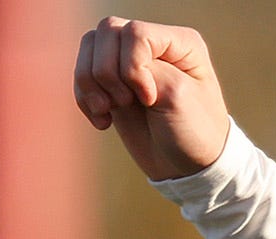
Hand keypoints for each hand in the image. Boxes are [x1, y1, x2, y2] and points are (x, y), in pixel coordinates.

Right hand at [72, 17, 230, 180]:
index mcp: (180, 43)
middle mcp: (155, 45)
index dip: (132, 67)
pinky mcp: (113, 81)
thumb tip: (111, 58)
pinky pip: (81, 72)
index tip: (149, 99)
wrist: (188, 168)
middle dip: (107, 73)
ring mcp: (130, 60)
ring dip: (91, 84)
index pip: (136, 34)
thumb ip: (146, 68)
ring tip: (109, 111)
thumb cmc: (194, 133)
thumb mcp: (177, 97)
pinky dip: (84, 98)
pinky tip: (103, 121)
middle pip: (106, 33)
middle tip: (125, 103)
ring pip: (88, 47)